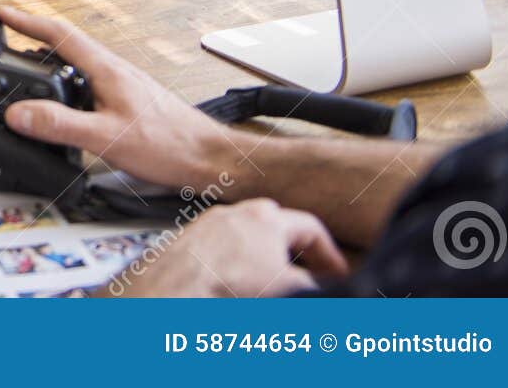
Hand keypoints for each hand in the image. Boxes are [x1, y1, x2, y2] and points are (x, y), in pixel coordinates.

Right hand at [0, 5, 247, 191]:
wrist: (209, 159)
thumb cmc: (171, 145)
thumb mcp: (107, 137)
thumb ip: (60, 124)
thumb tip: (19, 113)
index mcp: (106, 69)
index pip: (58, 34)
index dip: (25, 21)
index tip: (2, 13)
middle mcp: (114, 70)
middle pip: (65, 43)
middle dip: (31, 36)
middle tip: (5, 36)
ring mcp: (122, 83)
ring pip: (78, 63)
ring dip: (49, 59)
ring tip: (26, 65)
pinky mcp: (128, 100)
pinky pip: (88, 81)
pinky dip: (66, 81)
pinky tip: (65, 100)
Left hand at [114, 201, 347, 296]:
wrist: (170, 294)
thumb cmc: (226, 287)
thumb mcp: (287, 289)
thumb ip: (314, 286)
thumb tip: (325, 288)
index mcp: (267, 217)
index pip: (312, 230)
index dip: (331, 257)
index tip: (337, 276)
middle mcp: (235, 212)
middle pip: (279, 231)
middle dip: (297, 258)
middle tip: (308, 281)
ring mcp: (207, 224)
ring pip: (247, 240)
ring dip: (264, 262)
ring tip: (269, 289)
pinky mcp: (186, 240)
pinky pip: (220, 250)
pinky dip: (234, 265)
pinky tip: (234, 288)